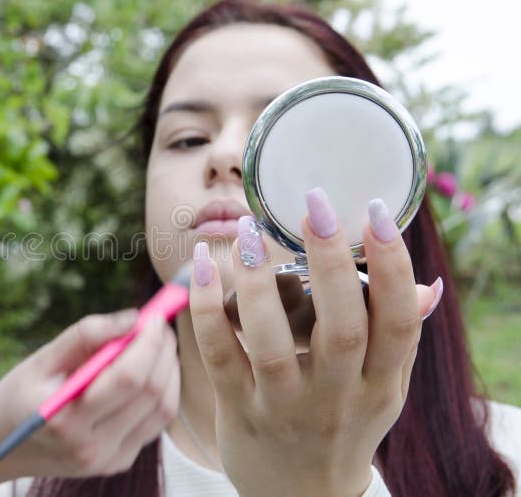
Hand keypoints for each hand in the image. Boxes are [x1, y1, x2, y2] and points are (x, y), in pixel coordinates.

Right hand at [0, 310, 179, 479]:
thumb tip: (133, 318)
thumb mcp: (41, 360)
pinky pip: (156, 423)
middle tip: (158, 324)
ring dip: (169, 370)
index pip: (128, 378)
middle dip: (163, 351)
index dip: (149, 342)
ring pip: (163, 410)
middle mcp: (91, 447)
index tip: (152, 316)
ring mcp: (108, 460)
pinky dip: (162, 391)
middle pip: (152, 393)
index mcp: (66, 419)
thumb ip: (85, 335)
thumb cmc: (20, 394)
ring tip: (156, 344)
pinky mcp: (119, 462)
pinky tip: (150, 370)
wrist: (1, 445)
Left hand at [190, 195, 441, 496]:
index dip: (393, 267)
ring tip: (247, 230)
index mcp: (380, 385)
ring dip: (257, 283)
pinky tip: (201, 265)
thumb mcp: (384, 390)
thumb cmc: (344, 425)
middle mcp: (337, 397)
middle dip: (329, 262)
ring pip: (272, 344)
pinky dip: (206, 309)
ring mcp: (284, 406)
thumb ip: (399, 338)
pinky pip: (220, 356)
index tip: (376, 213)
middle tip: (315, 204)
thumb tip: (428, 283)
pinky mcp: (238, 410)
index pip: (398, 324)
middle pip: (341, 329)